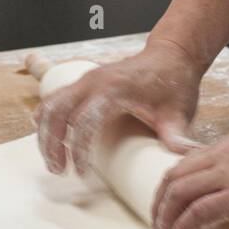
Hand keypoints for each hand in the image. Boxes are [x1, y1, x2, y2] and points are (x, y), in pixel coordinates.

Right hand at [35, 36, 203, 175]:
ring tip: (54, 161)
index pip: (85, 122)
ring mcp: (86, 79)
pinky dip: (48, 118)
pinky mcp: (84, 81)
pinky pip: (55, 98)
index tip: (82, 174)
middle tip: (59, 170)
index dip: (79, 150)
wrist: (172, 54)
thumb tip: (182, 160)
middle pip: (57, 112)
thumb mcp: (178, 112)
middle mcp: (94, 81)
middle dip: (52, 144)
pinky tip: (51, 138)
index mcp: (114, 89)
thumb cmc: (174, 82)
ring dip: (46, 133)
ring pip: (51, 104)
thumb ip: (176, 137)